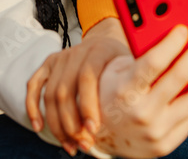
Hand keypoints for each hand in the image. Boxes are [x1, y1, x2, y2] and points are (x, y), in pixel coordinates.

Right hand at [26, 18, 128, 154]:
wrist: (108, 42)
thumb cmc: (125, 61)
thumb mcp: (136, 66)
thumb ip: (140, 81)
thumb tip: (155, 103)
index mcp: (99, 50)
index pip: (87, 76)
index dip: (88, 104)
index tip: (95, 128)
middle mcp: (76, 52)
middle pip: (64, 89)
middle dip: (72, 123)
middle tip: (85, 144)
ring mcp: (60, 58)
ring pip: (50, 94)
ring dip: (58, 124)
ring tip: (71, 145)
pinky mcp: (48, 65)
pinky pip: (33, 85)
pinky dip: (33, 107)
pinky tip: (39, 127)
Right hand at [95, 25, 187, 158]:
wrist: (100, 136)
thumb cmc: (110, 93)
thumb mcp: (114, 71)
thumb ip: (139, 55)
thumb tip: (170, 34)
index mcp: (124, 90)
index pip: (153, 63)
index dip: (171, 43)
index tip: (185, 28)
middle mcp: (141, 113)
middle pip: (179, 77)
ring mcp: (155, 132)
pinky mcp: (164, 145)